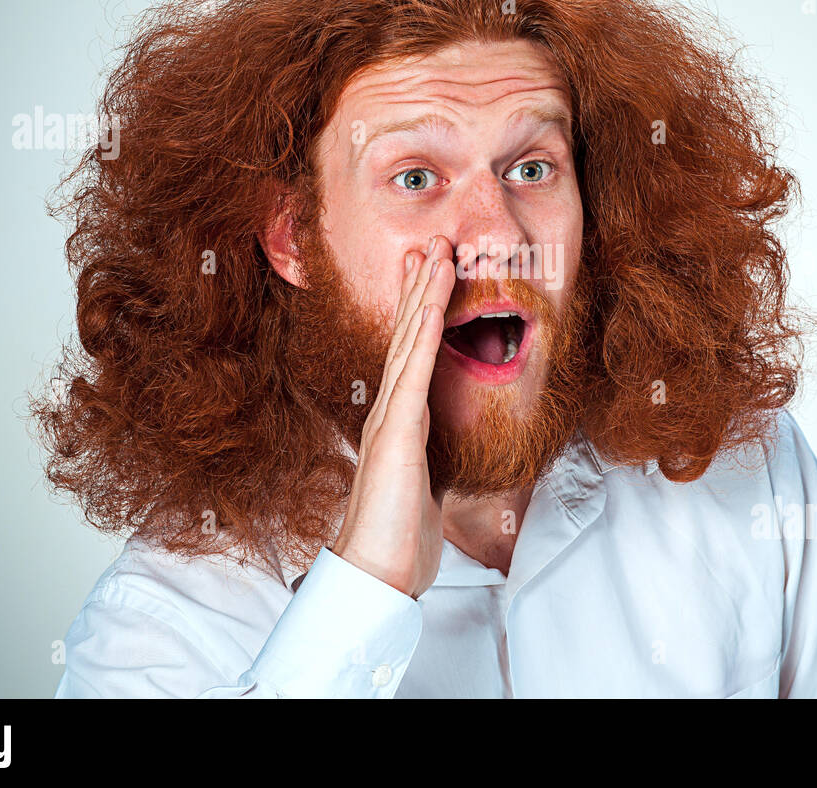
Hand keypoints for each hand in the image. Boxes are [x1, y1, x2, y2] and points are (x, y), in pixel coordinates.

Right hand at [330, 235, 454, 598]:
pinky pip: (412, 374)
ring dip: (424, 297)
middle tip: (431, 245)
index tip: (428, 277)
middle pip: (406, 337)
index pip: (410, 357)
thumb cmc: (398, 536)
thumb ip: (430, 463)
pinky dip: (422, 336)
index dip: (419, 314)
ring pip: (409, 344)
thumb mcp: (424, 487)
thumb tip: (439, 459)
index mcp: (399, 422)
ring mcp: (390, 418)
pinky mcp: (396, 433)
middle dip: (420, 290)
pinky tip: (431, 306)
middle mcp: (390, 412)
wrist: (377, 571)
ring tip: (435, 255)